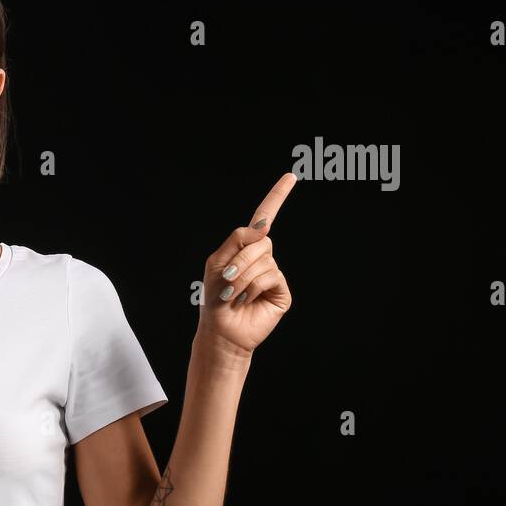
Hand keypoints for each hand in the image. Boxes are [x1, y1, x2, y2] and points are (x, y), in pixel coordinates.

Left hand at [197, 172, 295, 357]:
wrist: (220, 329)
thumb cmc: (215, 297)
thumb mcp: (217, 263)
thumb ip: (236, 240)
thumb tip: (261, 226)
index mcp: (246, 247)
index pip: (265, 217)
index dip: (277, 197)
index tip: (291, 177)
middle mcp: (263, 257)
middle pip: (261, 242)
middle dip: (240, 260)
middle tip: (228, 280)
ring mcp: (274, 274)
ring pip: (264, 261)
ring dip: (243, 277)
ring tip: (234, 294)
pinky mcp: (282, 291)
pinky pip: (271, 276)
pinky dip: (254, 287)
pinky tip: (246, 299)